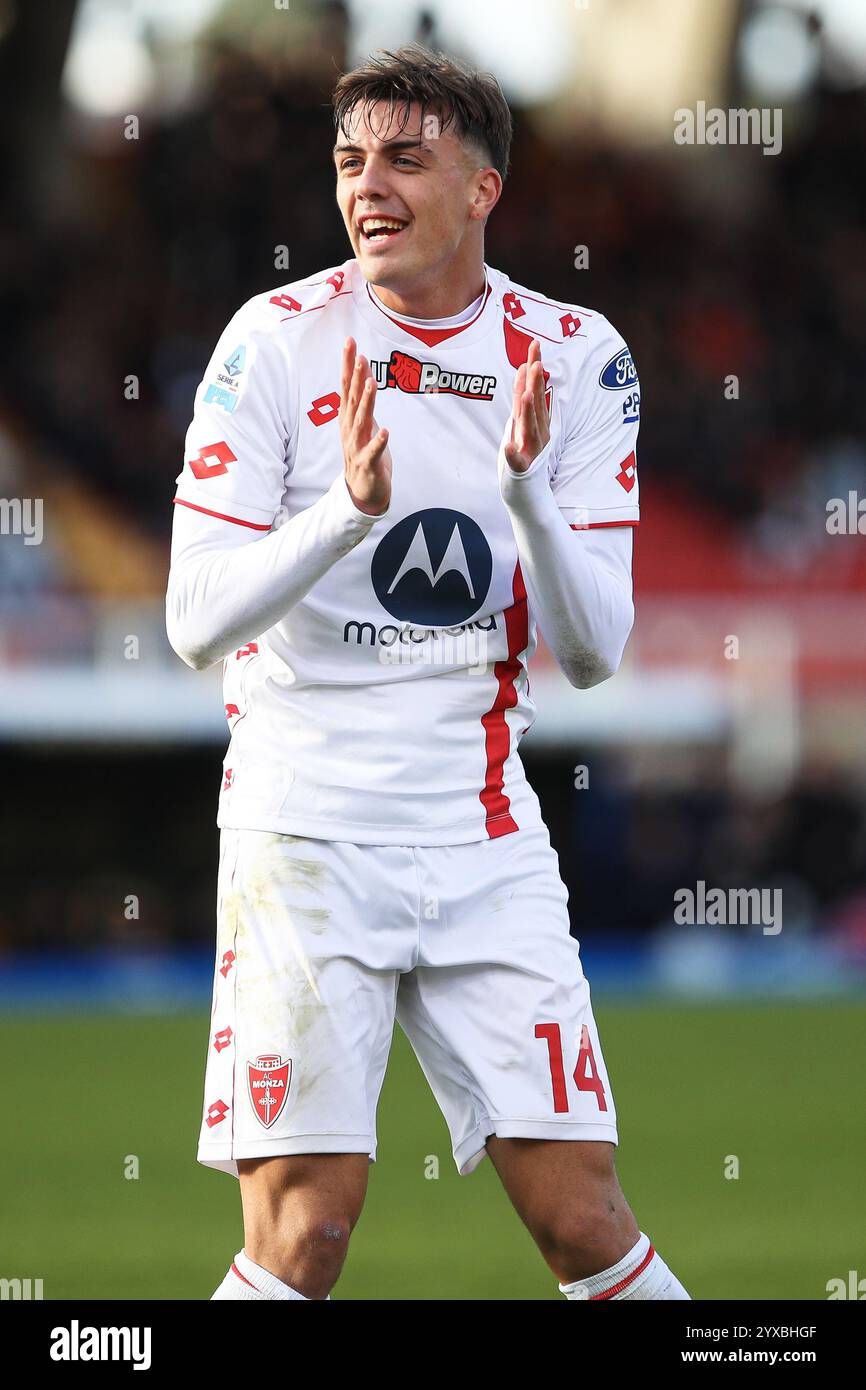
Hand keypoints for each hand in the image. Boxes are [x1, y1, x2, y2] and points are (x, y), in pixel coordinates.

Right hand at [340, 338, 391, 515]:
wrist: (361, 492)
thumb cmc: (364, 454)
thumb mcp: (362, 424)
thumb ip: (362, 402)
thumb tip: (365, 376)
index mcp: (349, 418)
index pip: (348, 386)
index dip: (348, 365)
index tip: (350, 342)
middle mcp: (350, 429)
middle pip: (352, 399)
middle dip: (357, 377)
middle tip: (360, 355)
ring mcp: (357, 446)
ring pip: (361, 421)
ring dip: (367, 402)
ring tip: (372, 383)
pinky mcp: (368, 464)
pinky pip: (373, 451)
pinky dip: (378, 441)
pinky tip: (385, 431)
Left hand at [503, 338, 549, 473]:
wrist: (528, 486)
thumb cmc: (524, 450)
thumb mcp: (522, 419)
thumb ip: (523, 394)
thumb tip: (524, 367)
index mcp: (535, 419)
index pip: (534, 388)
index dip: (535, 368)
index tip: (534, 346)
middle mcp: (537, 430)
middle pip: (535, 403)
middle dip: (536, 383)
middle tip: (535, 363)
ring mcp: (531, 448)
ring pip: (529, 428)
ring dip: (528, 412)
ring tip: (527, 395)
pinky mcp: (522, 467)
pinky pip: (517, 461)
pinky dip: (513, 454)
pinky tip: (508, 448)